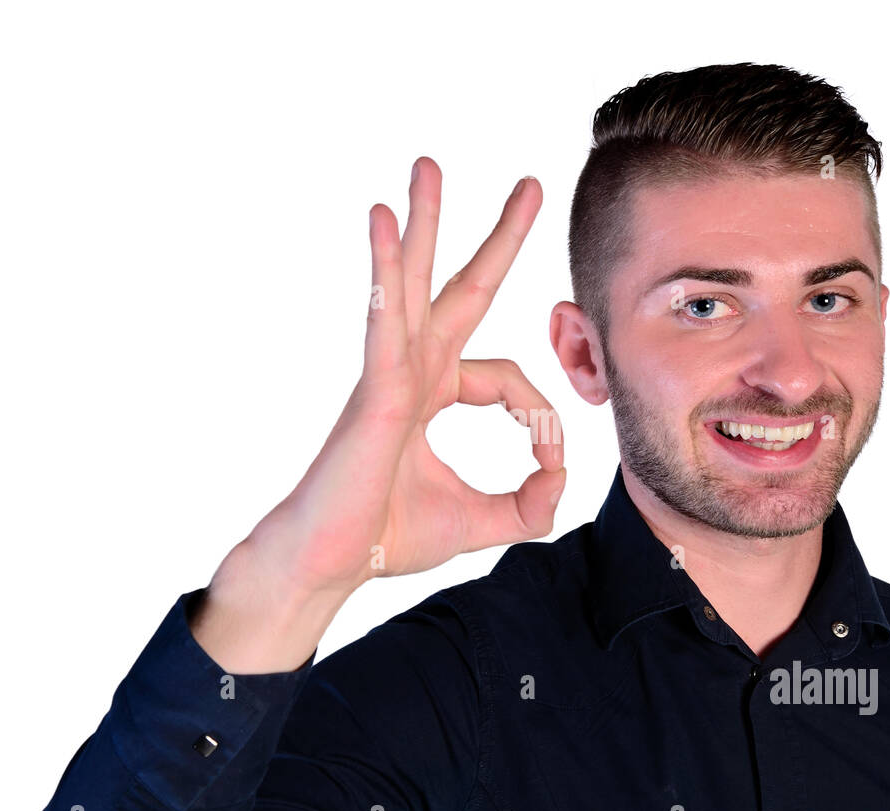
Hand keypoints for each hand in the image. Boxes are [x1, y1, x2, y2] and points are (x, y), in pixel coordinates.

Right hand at [217, 157, 564, 617]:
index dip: (542, 418)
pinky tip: (382, 219)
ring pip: (412, 282)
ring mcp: (389, 373)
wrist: (329, 565)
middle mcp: (413, 371)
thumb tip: (560, 478)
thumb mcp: (484, 519)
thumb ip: (530, 503)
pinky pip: (383, 318)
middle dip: (497, 237)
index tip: (548, 463)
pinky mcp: (373, 389)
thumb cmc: (386, 536)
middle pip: (461, 289)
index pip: (508, 378)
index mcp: (434, 394)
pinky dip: (384, 269)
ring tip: (429, 166)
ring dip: (423, 222)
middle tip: (529, 183)